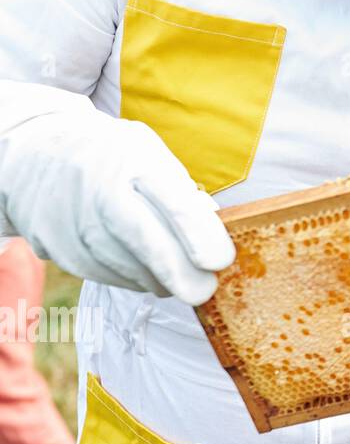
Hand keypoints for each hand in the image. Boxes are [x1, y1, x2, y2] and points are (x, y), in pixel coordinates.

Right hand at [0, 98, 234, 304]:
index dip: (199, 236)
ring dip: (158, 280)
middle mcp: (99, 191)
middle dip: (179, 273)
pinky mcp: (54, 246)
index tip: (220, 261)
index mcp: (133, 161)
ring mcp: (71, 221)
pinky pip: (102, 274)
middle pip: (145, 242)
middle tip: (204, 291)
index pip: (172, 202)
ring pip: (124, 267)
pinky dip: (130, 279)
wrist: (35, 151)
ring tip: (179, 281)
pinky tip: (145, 275)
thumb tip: (212, 230)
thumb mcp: (149, 152)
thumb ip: (180, 189)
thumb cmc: (111, 155)